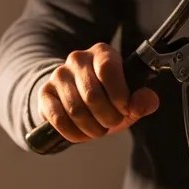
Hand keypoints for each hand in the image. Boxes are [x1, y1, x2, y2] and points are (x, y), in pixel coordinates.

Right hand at [38, 43, 159, 143]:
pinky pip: (58, 118)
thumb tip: (143, 101)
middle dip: (107, 118)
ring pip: (75, 110)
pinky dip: (74, 133)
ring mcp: (59, 75)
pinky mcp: (45, 93)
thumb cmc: (109, 99)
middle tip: (112, 123)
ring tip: (98, 129)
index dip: (119, 95)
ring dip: (91, 128)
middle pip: (92, 95)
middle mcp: (78, 59)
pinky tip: (82, 134)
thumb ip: (143, 100)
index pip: (108, 69)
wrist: (78, 101)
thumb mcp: (130, 100)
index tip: (125, 110)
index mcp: (102, 53)